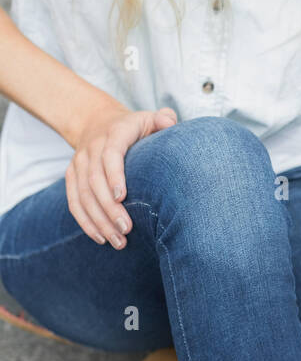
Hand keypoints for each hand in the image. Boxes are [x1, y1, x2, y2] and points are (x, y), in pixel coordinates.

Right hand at [65, 104, 177, 246]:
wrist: (96, 121)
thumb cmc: (133, 126)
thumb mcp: (150, 118)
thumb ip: (164, 119)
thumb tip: (168, 122)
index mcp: (115, 133)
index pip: (111, 154)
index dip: (114, 175)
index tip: (122, 198)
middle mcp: (93, 148)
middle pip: (94, 180)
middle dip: (108, 208)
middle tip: (126, 230)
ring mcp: (80, 162)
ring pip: (82, 195)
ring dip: (98, 220)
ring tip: (118, 241)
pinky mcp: (71, 175)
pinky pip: (74, 201)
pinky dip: (85, 221)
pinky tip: (101, 238)